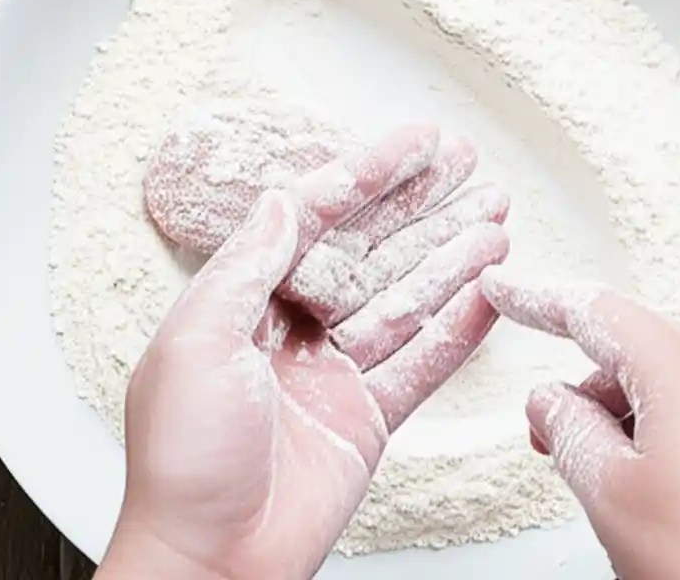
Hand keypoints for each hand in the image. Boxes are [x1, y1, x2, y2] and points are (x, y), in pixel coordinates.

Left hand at [98, 128, 508, 579]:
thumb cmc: (182, 463)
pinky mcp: (366, 418)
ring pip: (405, 300)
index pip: (313, 219)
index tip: (412, 143)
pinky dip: (459, 331)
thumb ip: (245, 268)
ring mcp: (332, 374)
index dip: (365, 175)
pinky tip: (490, 296)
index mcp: (241, 304)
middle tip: (470, 167)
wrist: (210, 561)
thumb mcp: (197, 344)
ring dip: (452, 259)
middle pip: (369, 251)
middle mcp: (289, 331)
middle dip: (421, 206)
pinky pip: (422, 364)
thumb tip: (282, 202)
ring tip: (497, 221)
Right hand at [480, 269, 679, 579]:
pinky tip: (650, 478)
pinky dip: (665, 424)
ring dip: (625, 410)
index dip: (538, 300)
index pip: (596, 312)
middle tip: (547, 432)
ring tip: (607, 476)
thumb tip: (549, 402)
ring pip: (671, 375)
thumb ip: (567, 430)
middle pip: (636, 344)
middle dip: (585, 383)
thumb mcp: (609, 494)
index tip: (504, 289)